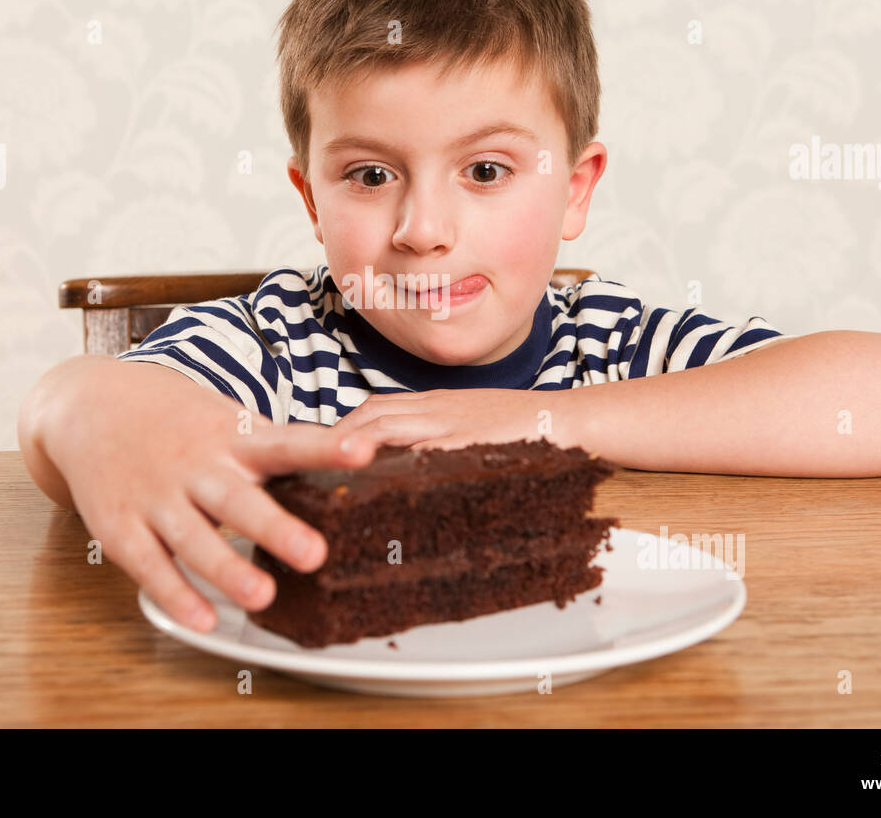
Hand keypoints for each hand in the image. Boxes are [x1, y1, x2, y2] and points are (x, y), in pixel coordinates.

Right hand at [42, 360, 377, 633]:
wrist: (88, 404)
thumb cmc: (175, 419)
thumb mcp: (223, 419)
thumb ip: (271, 449)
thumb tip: (341, 467)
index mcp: (231, 438)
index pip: (286, 442)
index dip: (325, 448)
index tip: (363, 452)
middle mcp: (196, 467)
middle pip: (238, 499)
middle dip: (276, 527)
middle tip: (315, 553)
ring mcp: (156, 497)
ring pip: (194, 539)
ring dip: (227, 568)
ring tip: (262, 596)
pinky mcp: (120, 525)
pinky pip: (149, 565)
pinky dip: (176, 594)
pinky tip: (203, 621)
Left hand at [331, 387, 563, 450]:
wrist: (570, 421)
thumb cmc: (529, 431)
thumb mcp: (477, 428)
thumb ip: (445, 440)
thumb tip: (416, 466)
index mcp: (440, 404)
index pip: (380, 407)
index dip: (349, 425)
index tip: (324, 446)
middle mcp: (439, 407)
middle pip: (374, 412)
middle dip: (339, 433)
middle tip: (311, 459)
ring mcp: (451, 422)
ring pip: (387, 423)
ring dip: (353, 441)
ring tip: (326, 465)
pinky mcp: (466, 439)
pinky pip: (420, 445)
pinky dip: (392, 456)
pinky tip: (371, 476)